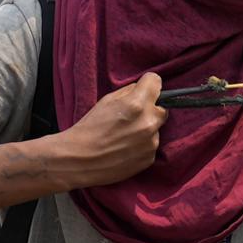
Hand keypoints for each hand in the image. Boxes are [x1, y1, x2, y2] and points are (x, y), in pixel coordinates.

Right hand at [44, 70, 164, 186]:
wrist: (79, 160)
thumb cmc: (89, 128)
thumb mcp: (105, 101)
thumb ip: (128, 92)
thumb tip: (142, 88)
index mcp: (137, 104)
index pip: (156, 82)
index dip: (148, 84)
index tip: (144, 88)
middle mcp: (148, 123)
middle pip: (162, 108)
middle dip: (150, 109)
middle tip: (132, 116)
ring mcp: (151, 142)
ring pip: (157, 128)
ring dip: (146, 129)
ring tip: (124, 136)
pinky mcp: (149, 158)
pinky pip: (151, 145)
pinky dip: (142, 145)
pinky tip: (125, 148)